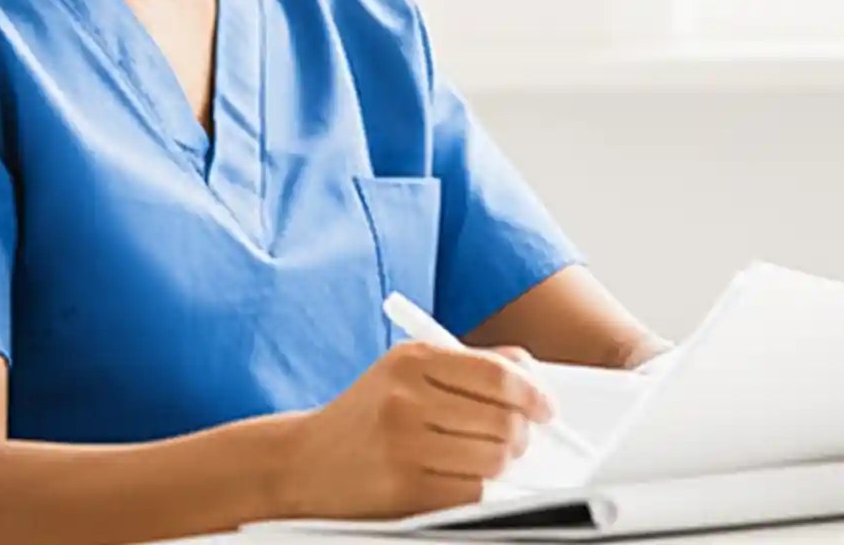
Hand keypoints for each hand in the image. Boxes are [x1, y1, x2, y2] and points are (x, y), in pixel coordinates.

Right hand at [277, 343, 553, 519]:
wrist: (305, 462)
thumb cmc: (367, 416)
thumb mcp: (405, 373)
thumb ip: (468, 367)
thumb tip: (534, 380)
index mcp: (412, 359)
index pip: (498, 374)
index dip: (533, 394)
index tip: (545, 408)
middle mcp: (406, 396)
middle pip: (504, 419)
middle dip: (521, 434)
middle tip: (516, 440)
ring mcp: (404, 443)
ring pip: (494, 458)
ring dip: (500, 464)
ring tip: (480, 458)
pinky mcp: (405, 487)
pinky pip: (472, 491)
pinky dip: (475, 488)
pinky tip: (454, 478)